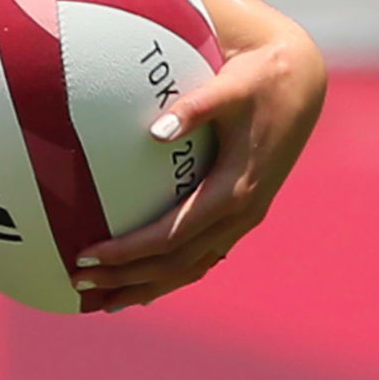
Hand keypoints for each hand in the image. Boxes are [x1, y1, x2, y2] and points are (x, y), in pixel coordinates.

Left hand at [70, 23, 326, 311]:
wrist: (301, 85)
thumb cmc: (259, 79)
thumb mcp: (230, 86)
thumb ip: (196, 106)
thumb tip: (154, 130)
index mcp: (236, 190)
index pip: (172, 236)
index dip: (129, 252)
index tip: (86, 255)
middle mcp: (242, 214)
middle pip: (176, 264)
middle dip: (126, 278)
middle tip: (77, 280)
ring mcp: (243, 219)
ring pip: (190, 268)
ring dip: (146, 286)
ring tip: (101, 300)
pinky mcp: (241, 215)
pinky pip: (201, 256)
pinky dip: (169, 274)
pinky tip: (139, 283)